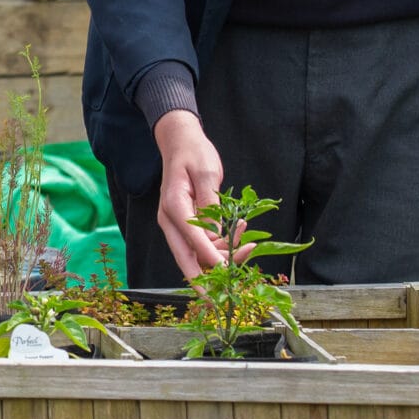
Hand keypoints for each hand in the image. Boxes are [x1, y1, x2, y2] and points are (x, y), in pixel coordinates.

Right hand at [153, 110, 228, 279]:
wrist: (181, 142)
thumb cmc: (193, 153)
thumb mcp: (207, 174)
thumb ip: (211, 206)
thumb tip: (217, 237)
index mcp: (174, 208)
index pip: (192, 243)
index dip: (211, 261)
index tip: (227, 277)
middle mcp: (171, 221)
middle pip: (187, 258)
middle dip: (210, 274)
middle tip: (236, 277)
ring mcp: (177, 224)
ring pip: (198, 253)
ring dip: (223, 253)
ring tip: (247, 236)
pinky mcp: (186, 224)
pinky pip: (203, 242)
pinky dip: (221, 242)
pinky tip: (238, 228)